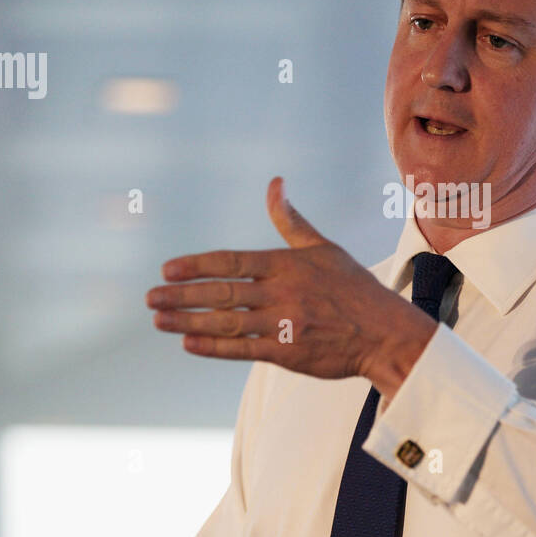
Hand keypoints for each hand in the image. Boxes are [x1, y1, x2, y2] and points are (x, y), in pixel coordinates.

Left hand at [147, 177, 437, 398]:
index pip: (230, 261)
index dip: (195, 265)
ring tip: (159, 321)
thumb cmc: (354, 288)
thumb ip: (290, 220)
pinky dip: (214, 347)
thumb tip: (274, 184)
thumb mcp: (323, 247)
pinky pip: (243, 349)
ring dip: (188, 322)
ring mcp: (283, 324)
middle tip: (149, 297)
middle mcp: (281, 293)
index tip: (167, 270)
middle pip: (221, 292)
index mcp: (286, 264)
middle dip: (180, 295)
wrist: (386, 334)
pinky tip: (190, 343)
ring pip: (226, 321)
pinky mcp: (287, 353)